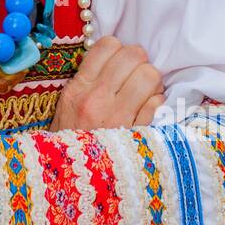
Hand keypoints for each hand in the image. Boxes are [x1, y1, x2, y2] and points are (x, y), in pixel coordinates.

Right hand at [50, 35, 164, 130]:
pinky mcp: (136, 134)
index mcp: (78, 88)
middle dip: (139, 62)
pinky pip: (158, 103)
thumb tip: (115, 61)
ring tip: (143, 92)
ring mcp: (119, 116)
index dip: (119, 50)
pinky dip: (156, 103)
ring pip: (150, 75)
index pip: (108, 45)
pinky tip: (147, 110)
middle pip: (134, 55)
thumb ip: (88, 81)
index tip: (118, 64)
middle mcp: (98, 98)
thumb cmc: (68, 140)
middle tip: (135, 75)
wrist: (70, 179)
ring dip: (151, 81)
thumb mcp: (66, 106)